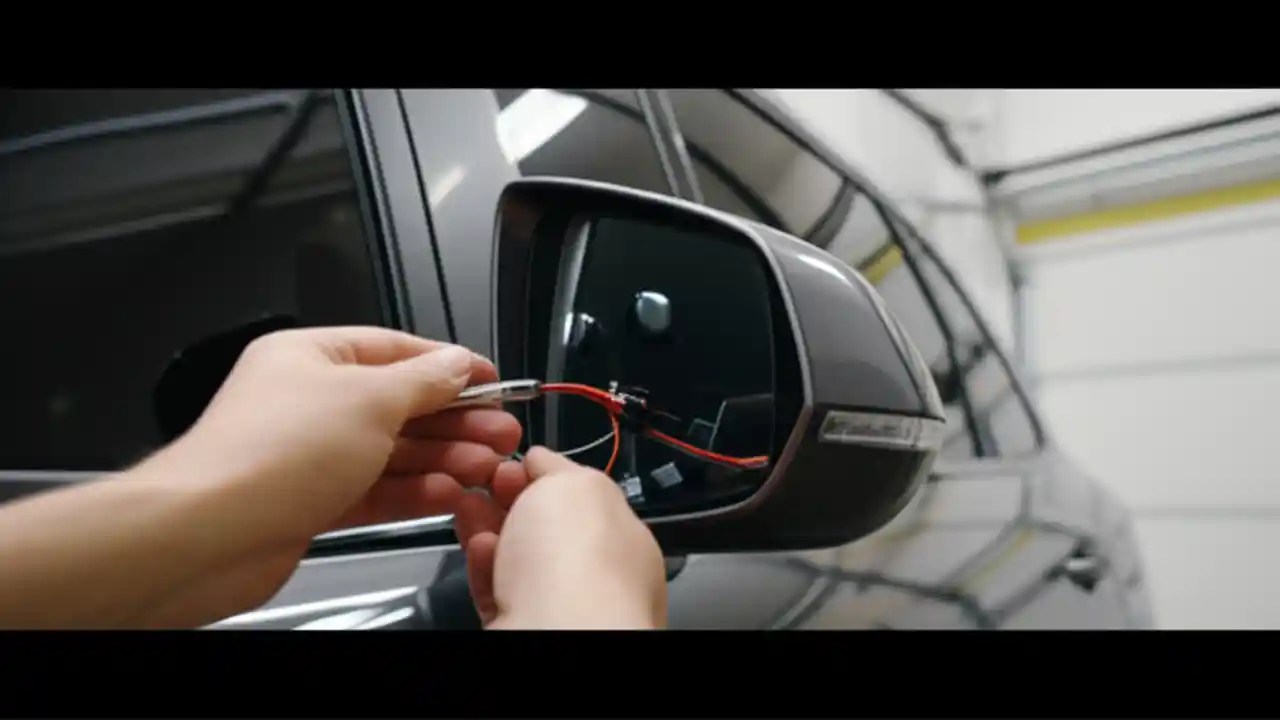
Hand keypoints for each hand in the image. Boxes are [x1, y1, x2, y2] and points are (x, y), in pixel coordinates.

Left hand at [133, 326, 520, 624]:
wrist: (211, 533)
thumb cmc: (268, 454)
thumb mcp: (369, 399)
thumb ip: (423, 381)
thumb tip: (456, 363)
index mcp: (309, 356)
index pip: (394, 350)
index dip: (448, 364)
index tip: (490, 379)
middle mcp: (307, 401)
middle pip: (399, 404)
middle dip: (455, 420)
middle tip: (500, 432)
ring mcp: (309, 454)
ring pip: (391, 451)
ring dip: (442, 459)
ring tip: (485, 467)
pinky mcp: (311, 502)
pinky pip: (374, 491)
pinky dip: (413, 493)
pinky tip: (446, 494)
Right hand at [454, 447, 667, 629]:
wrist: (558, 632)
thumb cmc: (580, 560)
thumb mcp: (576, 483)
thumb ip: (559, 469)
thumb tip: (541, 461)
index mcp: (625, 536)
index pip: (585, 499)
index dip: (547, 475)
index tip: (516, 459)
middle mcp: (597, 575)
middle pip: (547, 530)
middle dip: (511, 500)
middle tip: (484, 479)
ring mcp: (560, 603)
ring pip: (517, 559)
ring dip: (490, 527)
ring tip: (467, 504)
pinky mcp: (522, 626)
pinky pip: (498, 589)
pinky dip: (483, 564)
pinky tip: (475, 544)